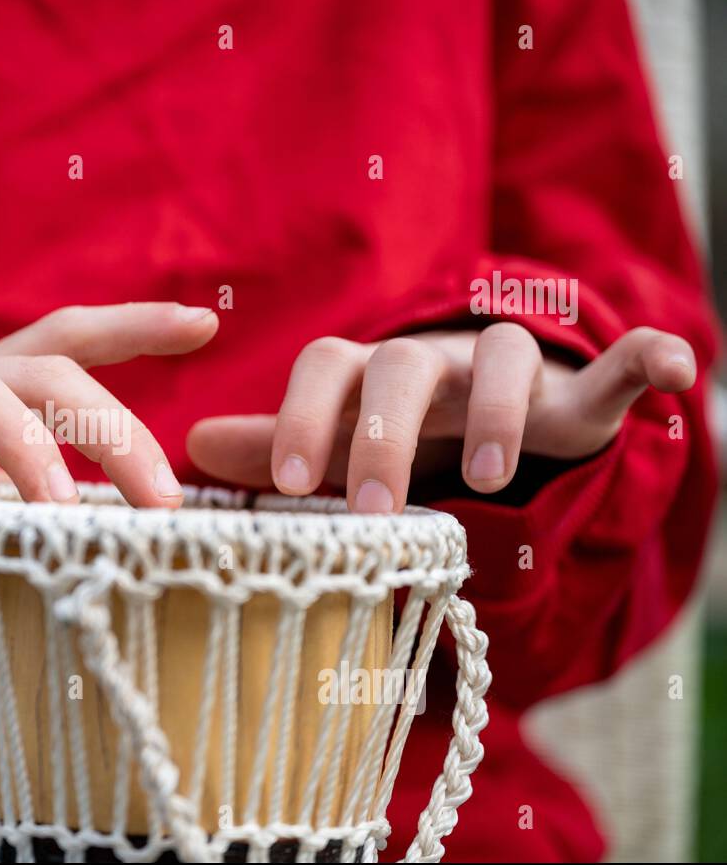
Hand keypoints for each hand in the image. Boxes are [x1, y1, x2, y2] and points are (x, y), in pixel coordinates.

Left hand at [187, 324, 695, 511]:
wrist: (496, 402)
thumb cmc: (407, 428)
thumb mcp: (345, 437)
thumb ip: (281, 442)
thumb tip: (193, 447)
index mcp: (368, 373)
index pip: (324, 367)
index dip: (302, 416)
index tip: (288, 484)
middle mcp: (431, 358)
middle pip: (400, 365)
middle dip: (383, 434)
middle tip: (372, 508)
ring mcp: (506, 364)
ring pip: (500, 357)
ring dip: (493, 410)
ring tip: (488, 474)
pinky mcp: (579, 385)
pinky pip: (618, 360)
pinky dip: (644, 361)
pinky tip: (671, 372)